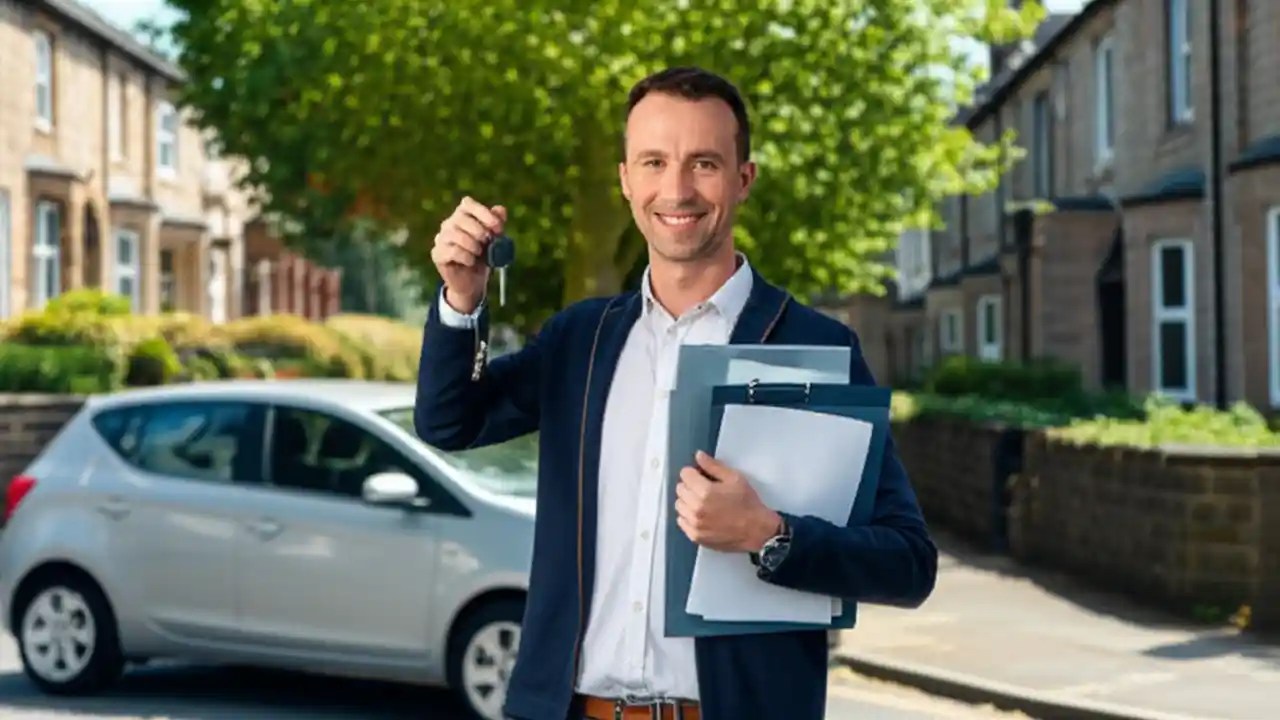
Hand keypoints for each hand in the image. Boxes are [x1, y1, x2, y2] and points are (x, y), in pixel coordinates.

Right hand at [430, 197, 506, 313]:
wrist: (473, 283)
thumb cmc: (483, 258)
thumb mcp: (495, 240)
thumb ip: (497, 224)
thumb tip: (501, 209)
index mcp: (462, 216)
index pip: (467, 204)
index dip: (483, 213)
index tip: (498, 227)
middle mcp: (448, 224)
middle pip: (461, 217)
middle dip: (479, 230)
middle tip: (488, 242)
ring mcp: (441, 239)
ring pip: (455, 234)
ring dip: (472, 244)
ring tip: (479, 253)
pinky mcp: (437, 254)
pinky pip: (451, 251)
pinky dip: (465, 256)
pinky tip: (470, 261)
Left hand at [675, 450, 781, 552]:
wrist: (756, 530)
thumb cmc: (748, 504)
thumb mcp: (735, 479)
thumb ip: (714, 466)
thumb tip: (699, 456)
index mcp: (705, 491)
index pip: (685, 474)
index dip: (694, 472)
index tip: (701, 476)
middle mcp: (696, 508)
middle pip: (680, 489)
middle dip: (690, 485)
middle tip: (704, 489)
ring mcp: (694, 524)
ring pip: (679, 505)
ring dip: (688, 501)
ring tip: (703, 502)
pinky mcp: (695, 536)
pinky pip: (681, 521)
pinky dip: (688, 516)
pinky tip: (701, 514)